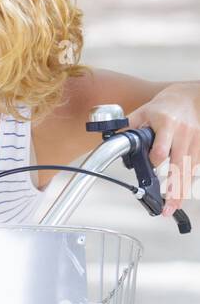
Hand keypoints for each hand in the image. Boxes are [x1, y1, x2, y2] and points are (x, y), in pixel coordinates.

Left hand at [128, 88, 199, 215]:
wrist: (189, 96)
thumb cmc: (165, 105)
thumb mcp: (144, 111)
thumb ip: (129, 126)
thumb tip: (112, 139)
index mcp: (166, 124)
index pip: (161, 150)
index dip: (155, 161)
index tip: (151, 167)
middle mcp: (183, 133)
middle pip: (179, 165)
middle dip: (174, 188)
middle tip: (167, 207)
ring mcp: (194, 140)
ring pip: (189, 170)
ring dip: (182, 191)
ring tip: (174, 207)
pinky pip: (195, 167)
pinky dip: (188, 181)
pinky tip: (181, 194)